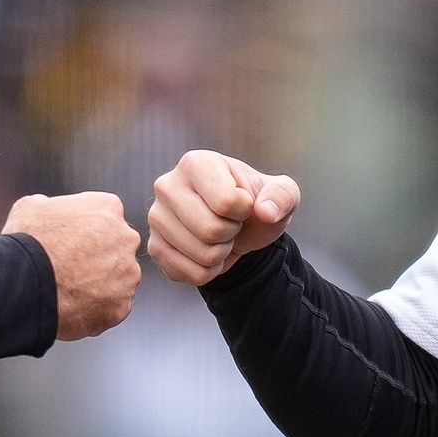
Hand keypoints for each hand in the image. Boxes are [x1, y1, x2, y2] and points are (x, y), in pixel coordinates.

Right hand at [3, 190, 139, 340]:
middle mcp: (126, 238)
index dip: (85, 230)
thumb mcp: (32, 205)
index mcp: (108, 208)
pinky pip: (112, 307)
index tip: (70, 241)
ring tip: (70, 291)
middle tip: (71, 268)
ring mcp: (128, 275)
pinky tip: (74, 308)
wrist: (25, 283)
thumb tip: (48, 209)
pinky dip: (97, 309)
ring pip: (118, 280)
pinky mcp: (122, 306)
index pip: (105, 216)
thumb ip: (52, 205)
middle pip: (117, 248)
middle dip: (99, 257)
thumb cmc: (27, 241)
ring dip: (100, 284)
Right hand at [148, 150, 299, 285]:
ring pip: (202, 255)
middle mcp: (167, 185)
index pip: (226, 201)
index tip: (243, 203)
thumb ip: (283, 195)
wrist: (237, 227)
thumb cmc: (255, 203)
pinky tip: (207, 252)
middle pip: (210, 230)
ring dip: (221, 253)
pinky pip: (192, 274)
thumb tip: (265, 211)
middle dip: (232, 234)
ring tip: (219, 236)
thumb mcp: (280, 194)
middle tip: (231, 224)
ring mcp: (156, 217)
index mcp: (196, 162)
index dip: (245, 210)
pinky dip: (209, 271)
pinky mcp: (154, 247)